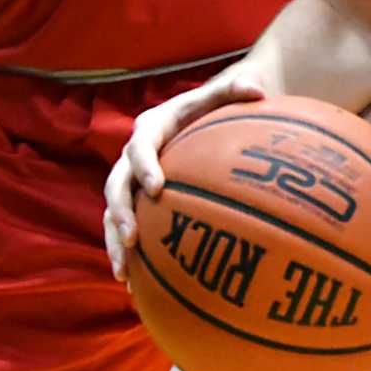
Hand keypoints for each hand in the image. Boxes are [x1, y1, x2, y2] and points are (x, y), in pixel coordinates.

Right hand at [104, 63, 270, 279]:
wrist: (212, 112)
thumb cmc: (223, 102)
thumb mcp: (231, 91)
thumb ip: (240, 88)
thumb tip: (257, 89)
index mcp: (153, 125)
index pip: (140, 145)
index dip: (144, 166)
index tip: (157, 189)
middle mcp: (136, 153)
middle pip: (116, 183)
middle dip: (121, 211)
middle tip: (133, 238)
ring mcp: (134, 178)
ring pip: (113, 210)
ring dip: (115, 239)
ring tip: (124, 272)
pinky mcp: (139, 198)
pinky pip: (125, 224)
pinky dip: (125, 250)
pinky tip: (133, 282)